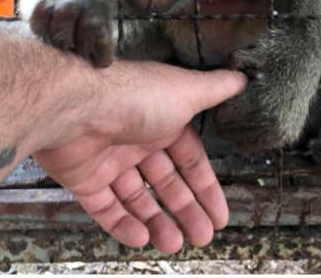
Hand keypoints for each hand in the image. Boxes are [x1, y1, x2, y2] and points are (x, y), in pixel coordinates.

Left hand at [33, 61, 245, 252]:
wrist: (75, 106)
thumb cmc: (135, 95)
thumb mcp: (188, 90)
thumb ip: (217, 88)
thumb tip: (244, 76)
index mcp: (163, 122)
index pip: (191, 161)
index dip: (206, 188)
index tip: (219, 215)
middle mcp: (137, 142)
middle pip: (166, 184)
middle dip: (185, 211)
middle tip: (201, 237)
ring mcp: (109, 162)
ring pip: (137, 199)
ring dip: (157, 222)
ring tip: (173, 243)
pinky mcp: (83, 179)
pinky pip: (105, 208)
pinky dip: (122, 225)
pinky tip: (141, 238)